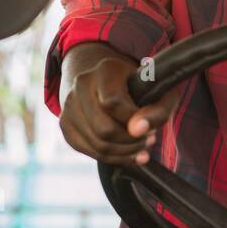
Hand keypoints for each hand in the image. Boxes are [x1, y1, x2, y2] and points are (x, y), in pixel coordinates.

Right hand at [59, 57, 180, 165]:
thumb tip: (138, 131)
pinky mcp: (66, 124)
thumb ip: (157, 110)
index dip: (133, 121)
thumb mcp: (161, 93)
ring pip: (97, 144)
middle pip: (104, 128)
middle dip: (131, 141)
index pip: (113, 102)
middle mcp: (82, 83)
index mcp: (105, 69)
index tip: (151, 127)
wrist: (112, 83)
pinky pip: (89, 151)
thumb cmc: (143, 88)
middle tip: (149, 139)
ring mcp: (69, 104)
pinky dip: (113, 158)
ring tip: (142, 146)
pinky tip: (128, 153)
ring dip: (125, 152)